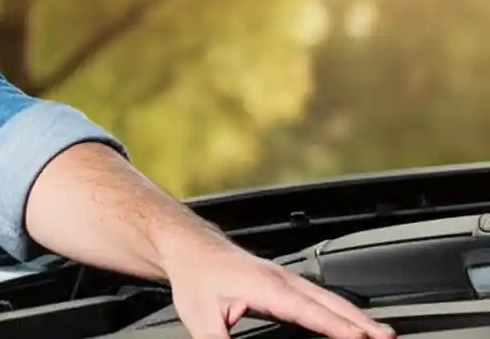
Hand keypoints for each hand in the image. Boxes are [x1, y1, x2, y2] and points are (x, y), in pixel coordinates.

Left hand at [164, 234, 394, 338]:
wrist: (188, 246)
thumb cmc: (194, 276)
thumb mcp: (200, 318)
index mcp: (266, 286)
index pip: (309, 311)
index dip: (336, 326)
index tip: (362, 338)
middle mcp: (281, 280)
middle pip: (330, 302)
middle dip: (361, 322)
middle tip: (388, 338)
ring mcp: (284, 278)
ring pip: (328, 297)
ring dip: (355, 315)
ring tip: (382, 334)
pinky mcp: (282, 282)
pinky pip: (319, 296)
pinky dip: (340, 310)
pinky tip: (350, 323)